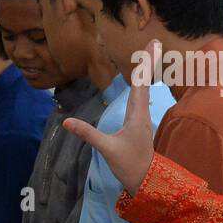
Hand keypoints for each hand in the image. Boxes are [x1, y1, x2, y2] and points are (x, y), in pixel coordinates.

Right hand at [62, 38, 159, 194]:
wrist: (145, 181)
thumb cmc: (129, 165)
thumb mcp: (107, 149)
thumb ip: (88, 134)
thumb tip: (66, 122)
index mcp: (137, 115)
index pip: (140, 84)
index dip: (145, 64)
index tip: (153, 46)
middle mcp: (142, 113)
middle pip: (145, 82)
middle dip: (149, 62)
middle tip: (156, 42)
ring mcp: (143, 118)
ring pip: (145, 89)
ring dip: (147, 71)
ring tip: (150, 53)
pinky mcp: (140, 123)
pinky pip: (142, 98)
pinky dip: (141, 84)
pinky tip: (141, 81)